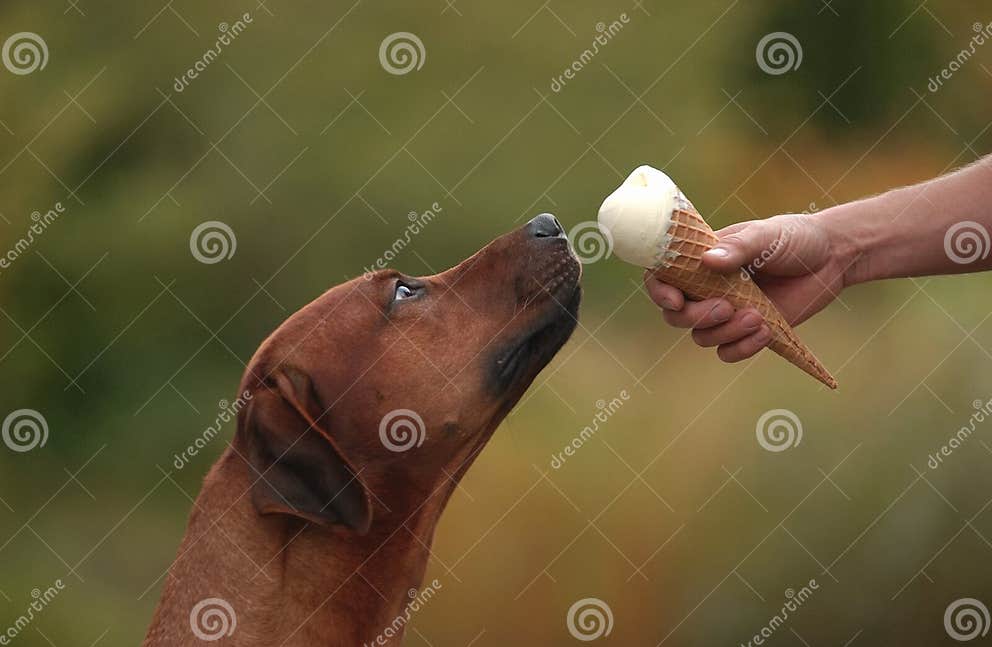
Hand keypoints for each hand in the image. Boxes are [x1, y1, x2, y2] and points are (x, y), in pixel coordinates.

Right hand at [644, 213, 845, 362]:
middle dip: (696, 317)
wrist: (832, 257)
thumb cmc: (794, 238)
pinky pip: (728, 353)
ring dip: (725, 332)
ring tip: (758, 317)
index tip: (675, 300)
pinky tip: (766, 332)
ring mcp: (727, 312)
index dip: (659, 291)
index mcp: (700, 261)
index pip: (662, 277)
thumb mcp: (766, 235)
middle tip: (726, 307)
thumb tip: (707, 261)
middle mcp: (707, 289)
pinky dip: (742, 348)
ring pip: (702, 337)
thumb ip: (738, 248)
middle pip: (677, 315)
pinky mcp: (748, 332)